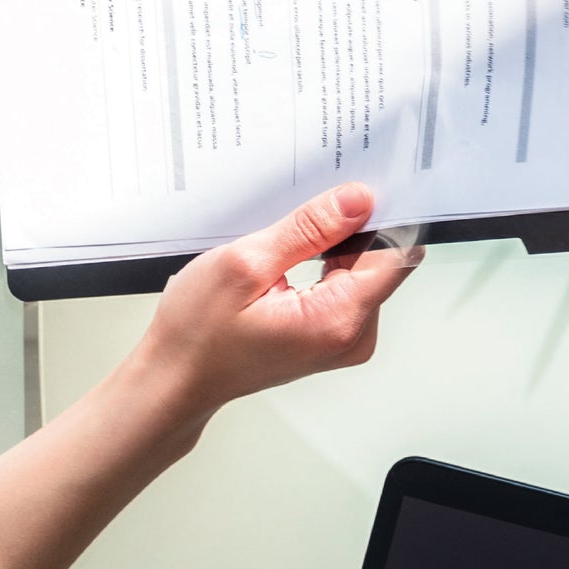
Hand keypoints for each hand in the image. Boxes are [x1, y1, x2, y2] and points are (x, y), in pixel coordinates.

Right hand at [133, 184, 417, 423]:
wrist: (175, 379)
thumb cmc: (198, 333)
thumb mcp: (246, 264)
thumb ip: (309, 229)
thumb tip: (359, 200)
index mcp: (337, 319)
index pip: (394, 254)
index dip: (379, 215)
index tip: (354, 189)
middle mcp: (351, 335)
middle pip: (379, 259)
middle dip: (349, 228)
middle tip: (299, 216)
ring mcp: (343, 339)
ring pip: (362, 269)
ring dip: (333, 245)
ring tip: (284, 244)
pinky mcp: (331, 335)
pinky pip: (345, 284)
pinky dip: (323, 263)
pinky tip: (287, 261)